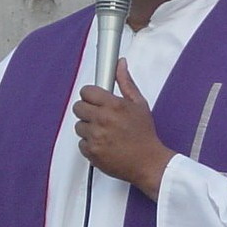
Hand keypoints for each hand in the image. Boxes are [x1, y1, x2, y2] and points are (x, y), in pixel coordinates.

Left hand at [72, 59, 173, 199]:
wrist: (148, 163)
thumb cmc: (144, 134)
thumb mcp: (139, 104)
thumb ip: (126, 82)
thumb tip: (120, 64)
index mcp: (114, 105)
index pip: (86, 91)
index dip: (91, 95)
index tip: (95, 100)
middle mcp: (102, 120)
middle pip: (78, 107)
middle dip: (87, 110)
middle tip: (99, 116)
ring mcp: (95, 137)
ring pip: (79, 125)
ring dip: (88, 128)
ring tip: (104, 132)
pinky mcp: (91, 152)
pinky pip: (81, 143)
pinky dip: (89, 144)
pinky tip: (103, 144)